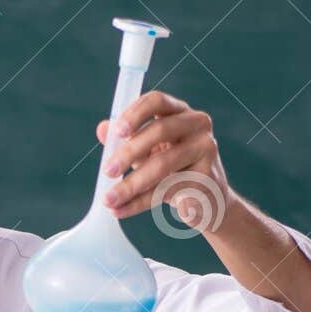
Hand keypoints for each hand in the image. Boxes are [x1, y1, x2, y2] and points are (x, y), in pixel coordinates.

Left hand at [96, 91, 233, 233]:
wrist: (208, 202)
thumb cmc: (175, 170)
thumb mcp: (149, 152)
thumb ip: (127, 140)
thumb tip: (102, 129)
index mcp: (181, 112)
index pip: (157, 101)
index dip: (135, 113)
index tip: (117, 132)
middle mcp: (198, 126)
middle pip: (160, 130)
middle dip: (129, 152)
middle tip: (107, 171)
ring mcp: (206, 151)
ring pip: (163, 164)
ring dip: (131, 184)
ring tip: (109, 199)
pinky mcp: (207, 178)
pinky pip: (167, 190)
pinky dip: (139, 203)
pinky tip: (121, 210)